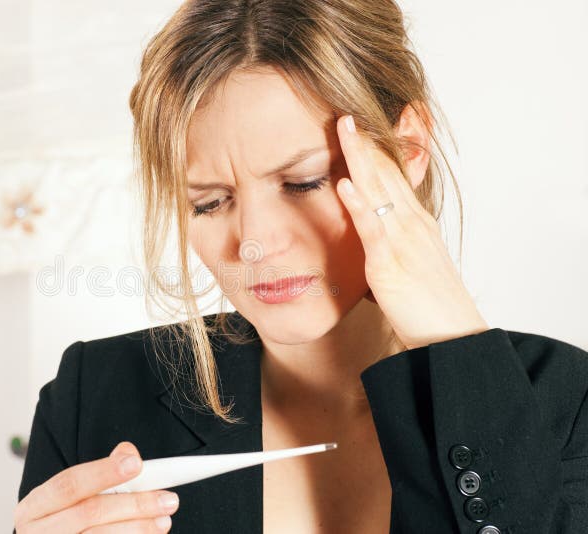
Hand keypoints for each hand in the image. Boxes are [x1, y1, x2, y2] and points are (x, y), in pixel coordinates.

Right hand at [14, 441, 178, 532]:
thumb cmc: (58, 527)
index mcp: (35, 508)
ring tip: (163, 520)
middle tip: (166, 498)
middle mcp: (38, 533)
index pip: (69, 483)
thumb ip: (97, 476)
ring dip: (138, 528)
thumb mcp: (67, 500)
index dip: (103, 472)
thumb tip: (127, 453)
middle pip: (90, 513)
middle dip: (133, 503)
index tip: (136, 463)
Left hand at [334, 114, 489, 349]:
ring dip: (360, 157)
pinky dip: (359, 203)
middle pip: (387, 173)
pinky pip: (373, 229)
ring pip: (379, 190)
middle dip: (367, 141)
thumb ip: (391, 246)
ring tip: (343, 127)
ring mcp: (403, 241)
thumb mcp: (410, 266)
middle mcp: (411, 225)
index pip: (395, 177)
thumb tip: (375, 238)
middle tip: (348, 110)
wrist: (453, 339)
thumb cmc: (430, 307)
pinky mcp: (391, 264)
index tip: (364, 123)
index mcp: (415, 224)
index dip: (379, 149)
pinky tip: (345, 183)